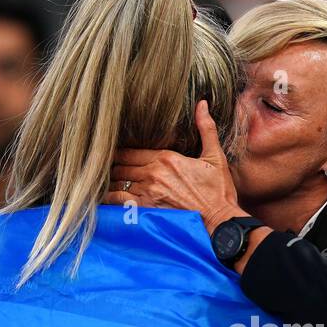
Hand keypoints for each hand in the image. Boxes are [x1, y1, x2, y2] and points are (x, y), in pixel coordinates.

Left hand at [105, 100, 244, 233]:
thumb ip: (206, 129)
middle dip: (114, 167)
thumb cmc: (219, 192)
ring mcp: (148, 192)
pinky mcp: (146, 210)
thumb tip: (202, 105)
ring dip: (112, 181)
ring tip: (106, 182)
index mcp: (166, 158)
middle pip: (121, 166)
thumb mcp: (215, 157)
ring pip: (118, 182)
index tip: (115, 155)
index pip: (131, 151)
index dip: (121, 153)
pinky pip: (118, 200)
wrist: (220, 221)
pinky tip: (106, 197)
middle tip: (108, 169)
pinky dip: (110, 198)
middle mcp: (153, 174)